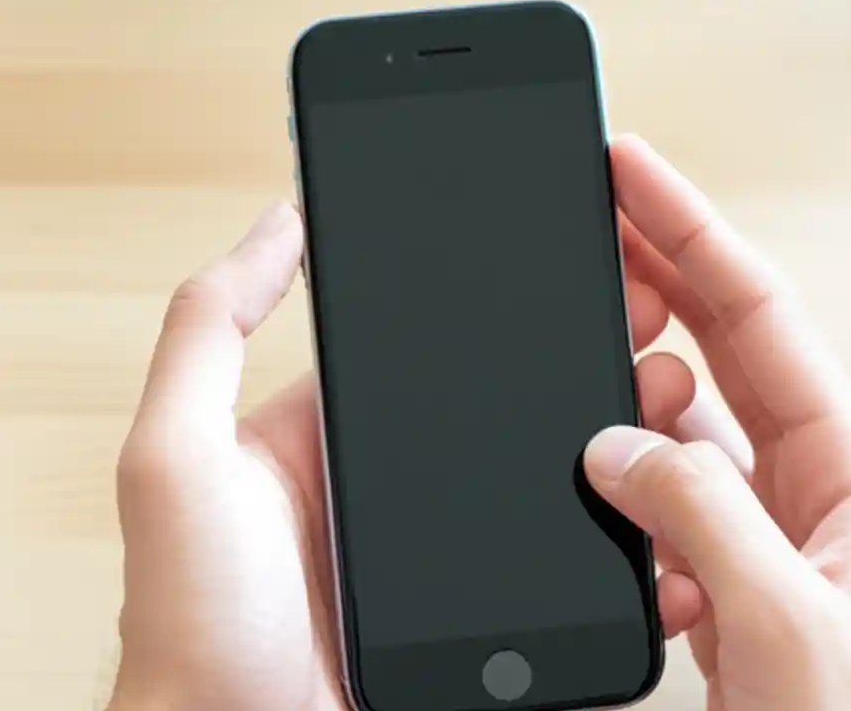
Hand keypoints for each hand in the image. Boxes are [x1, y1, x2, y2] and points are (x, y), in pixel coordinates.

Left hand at [106, 203, 704, 709]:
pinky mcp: (477, 625)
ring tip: (675, 415)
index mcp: (331, 436)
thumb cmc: (190, 623)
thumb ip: (208, 333)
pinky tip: (658, 531)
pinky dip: (613, 554)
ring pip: (548, 487)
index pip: (430, 346)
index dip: (504, 304)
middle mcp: (393, 491)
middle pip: (504, 411)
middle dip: (580, 369)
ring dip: (613, 455)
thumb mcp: (175, 457)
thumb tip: (276, 224)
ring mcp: (441, 560)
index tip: (572, 266)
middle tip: (651, 337)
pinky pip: (560, 577)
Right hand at [584, 136, 850, 709]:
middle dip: (658, 286)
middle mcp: (818, 492)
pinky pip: (668, 510)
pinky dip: (630, 504)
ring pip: (687, 435)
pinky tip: (615, 519)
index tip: (632, 175)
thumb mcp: (787, 624)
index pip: (762, 319)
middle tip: (594, 229)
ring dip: (635, 413)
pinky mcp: (732, 584)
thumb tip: (617, 445)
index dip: (693, 232)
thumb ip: (700, 520)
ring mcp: (773, 538)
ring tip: (591, 389)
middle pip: (724, 354)